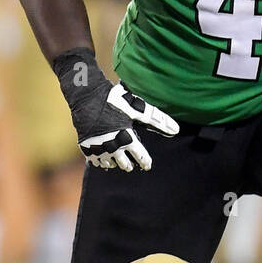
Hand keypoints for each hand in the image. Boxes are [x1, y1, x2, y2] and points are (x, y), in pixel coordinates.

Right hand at [54, 49, 177, 170]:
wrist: (85, 96)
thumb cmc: (113, 100)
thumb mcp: (137, 108)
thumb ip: (156, 120)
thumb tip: (175, 130)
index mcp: (127, 138)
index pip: (140, 157)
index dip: (145, 162)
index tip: (147, 166)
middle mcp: (113, 146)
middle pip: (125, 164)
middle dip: (130, 164)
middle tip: (132, 164)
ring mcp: (98, 148)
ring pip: (110, 163)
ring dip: (116, 162)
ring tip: (119, 160)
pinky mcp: (86, 146)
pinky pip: (96, 161)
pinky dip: (101, 161)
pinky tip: (104, 158)